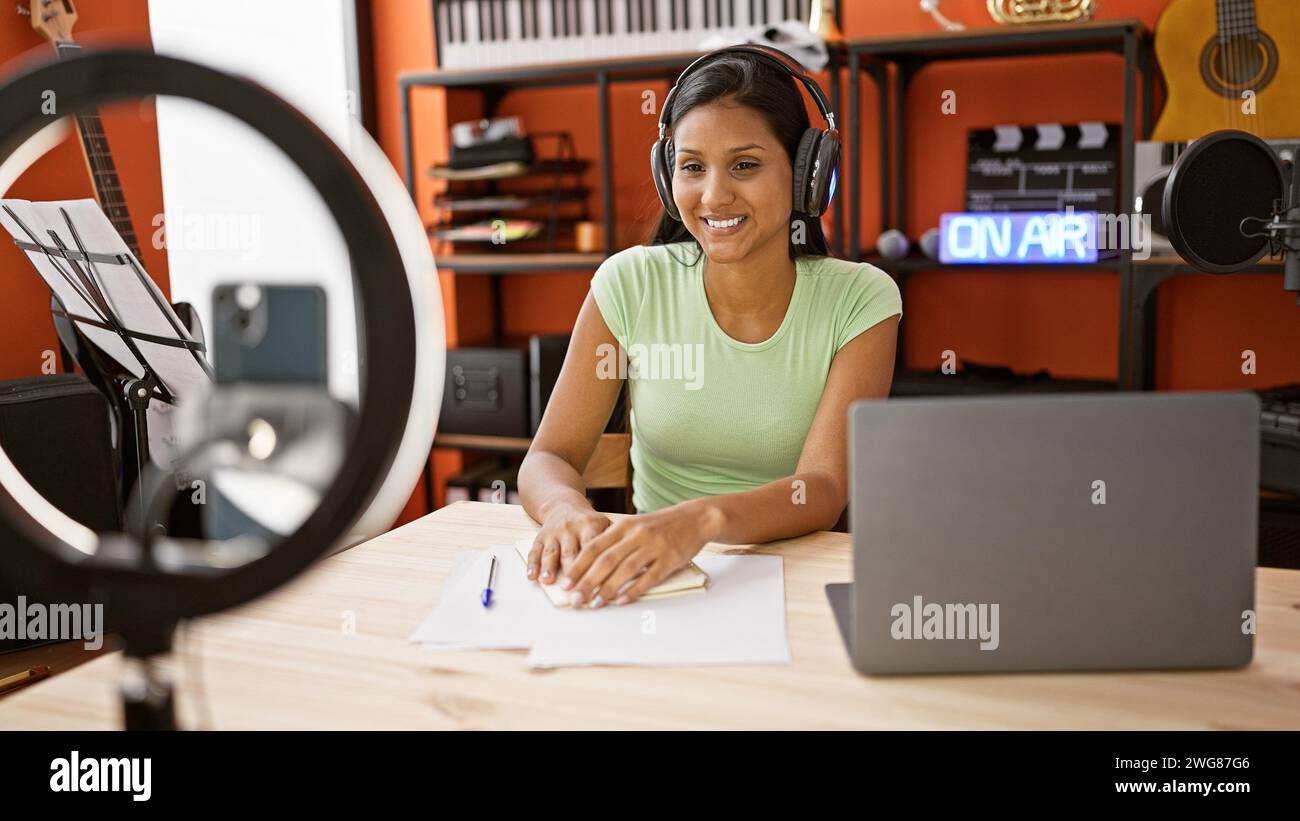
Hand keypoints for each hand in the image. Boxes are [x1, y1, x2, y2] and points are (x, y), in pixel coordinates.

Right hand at [526, 503, 611, 585]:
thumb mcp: (605, 524)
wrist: (564, 505)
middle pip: (571, 552)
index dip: (595, 566)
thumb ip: (615, 544)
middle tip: (573, 591)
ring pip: (552, 552)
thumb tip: (634, 569)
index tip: (598, 585)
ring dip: (549, 567)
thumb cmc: (590, 522)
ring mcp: (554, 533)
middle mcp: (571, 528)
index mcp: (591, 525)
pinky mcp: (541, 537)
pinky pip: (535, 551)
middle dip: (572, 572)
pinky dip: (532, 564)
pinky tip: (531, 576)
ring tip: (547, 581)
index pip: (594, 548)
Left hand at [558, 503, 716, 607]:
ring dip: (608, 589)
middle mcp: (637, 535)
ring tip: (595, 603)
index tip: (566, 583)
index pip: (595, 547)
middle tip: (575, 599)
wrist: (695, 518)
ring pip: (626, 570)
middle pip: (606, 560)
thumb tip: (588, 563)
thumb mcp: (635, 525)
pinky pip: (650, 577)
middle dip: (587, 582)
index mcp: (624, 526)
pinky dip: (634, 590)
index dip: (578, 566)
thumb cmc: (660, 525)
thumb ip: (614, 540)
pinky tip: (622, 601)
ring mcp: (654, 546)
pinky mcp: (670, 558)